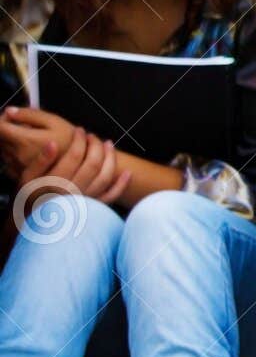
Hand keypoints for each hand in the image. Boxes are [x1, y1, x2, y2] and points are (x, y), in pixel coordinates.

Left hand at [0, 107, 75, 174]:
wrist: (80, 168)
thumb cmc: (70, 144)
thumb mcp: (55, 122)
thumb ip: (31, 114)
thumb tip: (10, 111)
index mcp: (23, 140)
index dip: (4, 118)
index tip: (14, 116)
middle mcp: (16, 155)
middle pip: (1, 137)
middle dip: (10, 129)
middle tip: (27, 126)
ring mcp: (17, 166)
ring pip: (4, 148)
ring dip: (13, 141)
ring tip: (33, 139)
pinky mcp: (19, 173)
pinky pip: (10, 159)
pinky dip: (16, 152)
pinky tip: (32, 150)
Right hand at [16, 126, 130, 209]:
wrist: (36, 226)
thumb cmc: (30, 200)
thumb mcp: (27, 179)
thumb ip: (40, 161)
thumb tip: (54, 143)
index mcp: (55, 183)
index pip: (73, 155)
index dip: (79, 140)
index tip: (79, 130)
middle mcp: (73, 192)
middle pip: (92, 163)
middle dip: (95, 145)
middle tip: (92, 136)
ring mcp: (85, 201)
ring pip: (105, 177)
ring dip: (110, 158)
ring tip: (108, 144)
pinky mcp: (93, 209)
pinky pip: (111, 196)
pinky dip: (121, 185)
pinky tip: (127, 172)